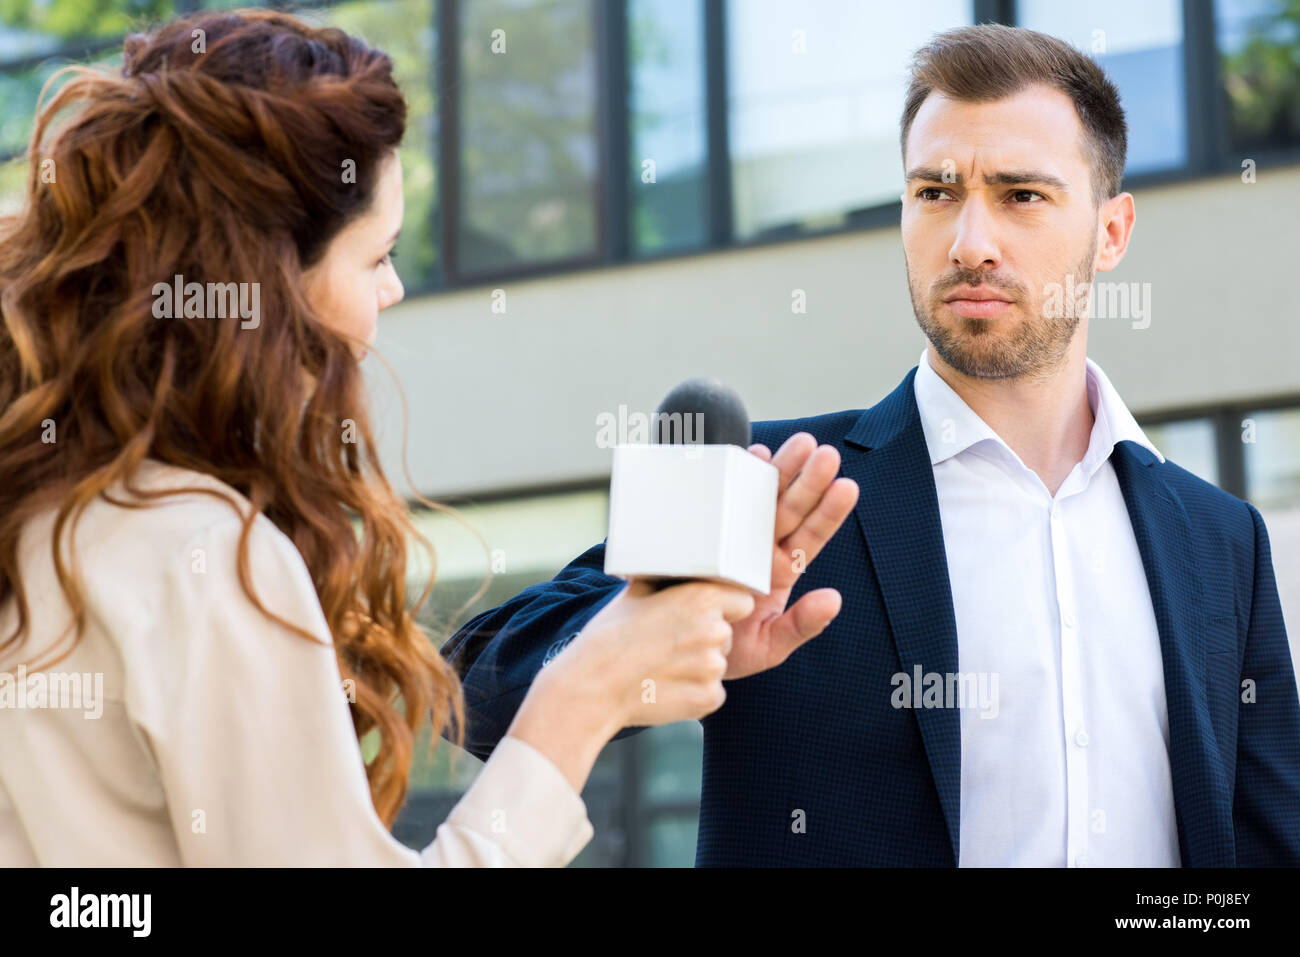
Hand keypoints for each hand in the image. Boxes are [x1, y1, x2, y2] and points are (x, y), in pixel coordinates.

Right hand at [552, 577, 755, 731]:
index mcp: (701, 598)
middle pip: (726, 635)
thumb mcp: (636, 593)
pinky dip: (693, 693)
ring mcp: (714, 667)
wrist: (593, 685)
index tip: (703, 616)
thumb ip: (667, 581)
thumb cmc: (609, 636)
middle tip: (669, 645)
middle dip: (706, 640)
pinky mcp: (708, 698)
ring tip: (661, 667)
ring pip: (716, 664)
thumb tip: (671, 568)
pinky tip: (665, 688)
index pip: (742, 600)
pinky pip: (711, 692)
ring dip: (698, 667)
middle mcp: (714, 630)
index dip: (724, 608)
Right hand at [722, 432, 858, 679]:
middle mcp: (761, 548)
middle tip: (825, 452)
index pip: (811, 537)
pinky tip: (753, 455)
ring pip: (762, 498)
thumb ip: (802, 625)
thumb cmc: (729, 651)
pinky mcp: (706, 534)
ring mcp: (733, 537)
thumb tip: (834, 599)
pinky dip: (737, 477)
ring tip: (800, 444)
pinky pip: (724, 501)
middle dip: (808, 479)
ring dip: (780, 469)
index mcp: (780, 572)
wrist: (677, 651)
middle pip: (789, 508)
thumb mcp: (769, 646)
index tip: (847, 487)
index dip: (829, 512)